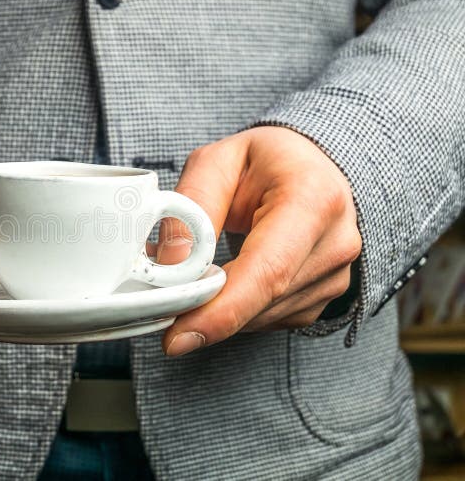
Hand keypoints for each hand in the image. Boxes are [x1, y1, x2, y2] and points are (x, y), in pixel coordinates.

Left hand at [158, 127, 361, 355]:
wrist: (311, 166)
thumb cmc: (264, 161)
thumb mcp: (217, 162)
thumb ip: (191, 207)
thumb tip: (169, 264)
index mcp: (314, 198)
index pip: (267, 270)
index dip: (221, 310)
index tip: (177, 337)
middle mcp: (336, 241)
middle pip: (263, 300)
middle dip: (205, 310)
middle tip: (160, 304)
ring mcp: (336, 274)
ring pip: (262, 317)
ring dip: (219, 309)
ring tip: (193, 276)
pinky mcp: (324, 296)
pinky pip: (270, 320)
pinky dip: (238, 310)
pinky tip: (223, 282)